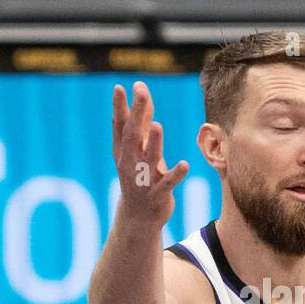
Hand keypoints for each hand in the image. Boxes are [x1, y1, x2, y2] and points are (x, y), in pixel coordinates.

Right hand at [112, 80, 187, 226]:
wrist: (138, 217)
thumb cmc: (139, 177)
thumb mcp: (137, 151)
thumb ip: (142, 125)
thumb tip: (141, 96)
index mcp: (124, 151)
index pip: (120, 125)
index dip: (119, 107)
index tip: (120, 86)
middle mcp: (131, 163)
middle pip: (133, 136)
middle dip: (136, 113)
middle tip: (140, 92)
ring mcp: (143, 179)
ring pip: (149, 158)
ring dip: (154, 142)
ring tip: (158, 125)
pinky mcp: (158, 194)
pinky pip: (167, 183)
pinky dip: (175, 174)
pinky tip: (184, 164)